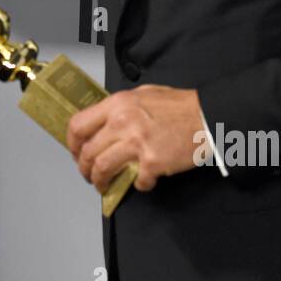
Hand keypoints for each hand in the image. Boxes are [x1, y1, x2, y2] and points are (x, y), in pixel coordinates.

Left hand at [66, 85, 206, 192]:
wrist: (208, 117)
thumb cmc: (180, 105)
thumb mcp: (144, 94)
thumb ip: (122, 107)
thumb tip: (106, 122)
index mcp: (118, 104)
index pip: (78, 125)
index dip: (71, 143)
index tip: (75, 152)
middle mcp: (121, 122)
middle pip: (87, 152)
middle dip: (83, 168)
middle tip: (88, 174)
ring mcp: (136, 143)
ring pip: (102, 168)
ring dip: (100, 181)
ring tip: (103, 185)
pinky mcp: (152, 162)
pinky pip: (137, 181)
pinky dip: (139, 186)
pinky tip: (144, 182)